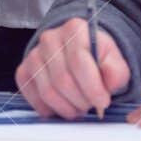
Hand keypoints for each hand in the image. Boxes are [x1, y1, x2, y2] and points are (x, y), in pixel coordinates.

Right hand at [15, 17, 130, 118]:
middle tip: (91, 106)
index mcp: (74, 29)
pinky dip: (51, 110)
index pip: (79, 61)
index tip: (103, 102)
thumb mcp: (114, 61)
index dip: (92, 87)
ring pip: (48, 92)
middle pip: (62, 80)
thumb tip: (110, 81)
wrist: (79, 52)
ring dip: (67, 109)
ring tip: (80, 108)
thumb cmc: (97, 57)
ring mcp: (33, 55)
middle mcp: (49, 38)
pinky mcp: (23, 71)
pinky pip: (34, 99)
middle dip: (80, 101)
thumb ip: (116, 71)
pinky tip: (64, 106)